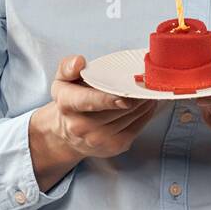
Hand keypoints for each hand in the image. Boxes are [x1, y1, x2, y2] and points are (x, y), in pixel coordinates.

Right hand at [30, 55, 157, 188]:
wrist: (68, 133)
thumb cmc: (71, 101)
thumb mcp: (62, 80)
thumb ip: (68, 66)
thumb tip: (79, 62)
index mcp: (68, 104)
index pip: (89, 101)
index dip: (108, 100)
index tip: (125, 97)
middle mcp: (80, 126)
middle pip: (117, 109)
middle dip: (135, 95)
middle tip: (147, 82)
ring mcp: (98, 139)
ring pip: (130, 117)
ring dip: (143, 102)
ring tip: (147, 90)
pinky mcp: (114, 147)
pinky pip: (137, 128)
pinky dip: (146, 114)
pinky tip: (146, 104)